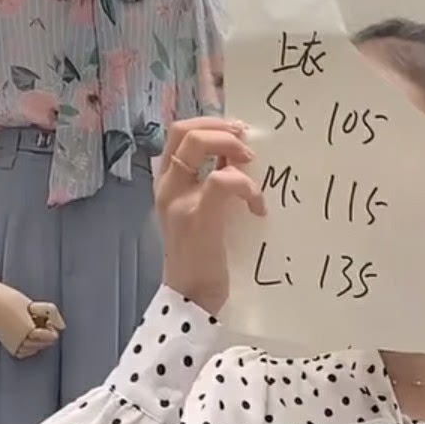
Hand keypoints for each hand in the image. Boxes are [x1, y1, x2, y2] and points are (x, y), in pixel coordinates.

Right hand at [0, 275, 63, 358]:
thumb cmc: (10, 298)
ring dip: (36, 337)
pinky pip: (26, 352)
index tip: (41, 315)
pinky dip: (29, 345)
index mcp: (28, 330)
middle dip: (43, 331)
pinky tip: (24, 333)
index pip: (51, 337)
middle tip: (32, 317)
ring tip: (25, 323)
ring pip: (36, 348)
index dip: (51, 325)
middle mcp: (21, 342)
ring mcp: (14, 346)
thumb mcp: (32, 304)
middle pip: (45, 343)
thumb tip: (62, 327)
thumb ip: (49, 314)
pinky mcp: (9, 347)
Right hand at [157, 116, 266, 316]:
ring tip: (251, 165)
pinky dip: (246, 186)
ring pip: (197, 144)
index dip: (210, 123)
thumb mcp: (203, 214)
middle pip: (184, 129)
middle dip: (220, 127)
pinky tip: (257, 206)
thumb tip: (238, 159)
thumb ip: (212, 186)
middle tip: (247, 144)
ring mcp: (179, 200)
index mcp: (167, 184)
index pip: (178, 133)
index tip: (238, 133)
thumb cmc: (203, 260)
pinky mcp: (197, 217)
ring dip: (231, 146)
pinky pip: (223, 180)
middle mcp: (167, 186)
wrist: (192, 300)